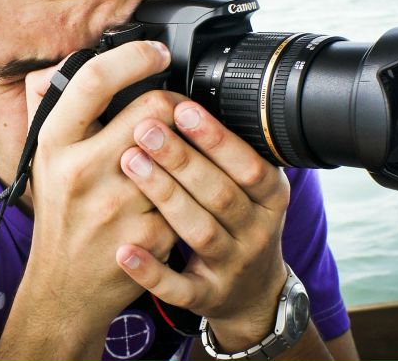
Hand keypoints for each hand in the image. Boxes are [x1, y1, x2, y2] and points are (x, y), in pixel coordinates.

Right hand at [19, 40, 180, 333]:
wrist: (66, 288)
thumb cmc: (60, 213)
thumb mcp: (41, 156)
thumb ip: (46, 103)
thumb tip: (63, 60)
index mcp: (54, 144)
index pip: (92, 80)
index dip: (132, 57)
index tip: (156, 52)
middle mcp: (81, 171)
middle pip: (153, 110)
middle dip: (176, 104)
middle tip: (179, 111)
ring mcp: (117, 206)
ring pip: (178, 151)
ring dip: (188, 145)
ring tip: (185, 147)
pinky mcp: (149, 235)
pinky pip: (188, 193)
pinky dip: (190, 189)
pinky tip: (183, 194)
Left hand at [115, 100, 291, 351]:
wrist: (252, 296)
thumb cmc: (240, 226)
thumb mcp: (251, 189)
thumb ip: (226, 154)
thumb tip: (183, 98)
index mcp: (271, 197)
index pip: (250, 165)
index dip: (217, 138)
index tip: (182, 109)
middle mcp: (257, 231)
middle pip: (221, 193)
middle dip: (182, 158)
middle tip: (144, 128)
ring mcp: (233, 267)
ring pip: (201, 232)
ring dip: (166, 196)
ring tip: (130, 163)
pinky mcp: (208, 298)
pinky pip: (180, 288)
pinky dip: (152, 270)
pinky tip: (125, 250)